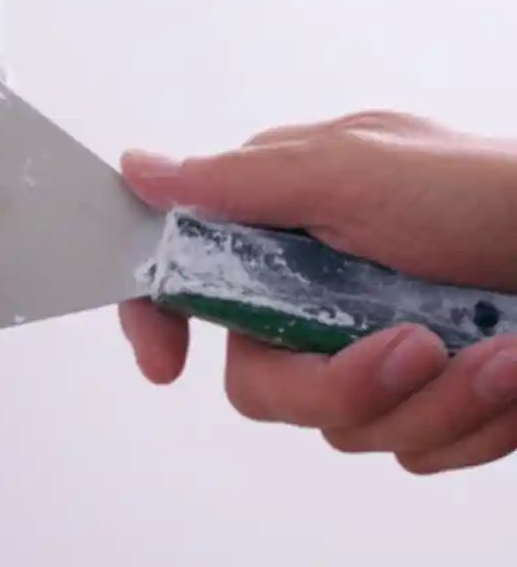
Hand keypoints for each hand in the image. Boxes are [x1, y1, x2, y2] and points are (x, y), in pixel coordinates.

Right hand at [118, 110, 516, 473]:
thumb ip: (240, 182)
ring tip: (506, 352)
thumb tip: (139, 170)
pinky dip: (472, 421)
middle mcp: (311, 292)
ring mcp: (364, 347)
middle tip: (418, 346)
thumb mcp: (359, 171)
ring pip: (344, 428)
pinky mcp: (420, 398)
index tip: (165, 366)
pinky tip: (513, 369)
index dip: (155, 320)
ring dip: (438, 401)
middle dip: (344, 383)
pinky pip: (411, 450)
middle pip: (259, 382)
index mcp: (280, 224)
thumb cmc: (491, 190)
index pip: (182, 275)